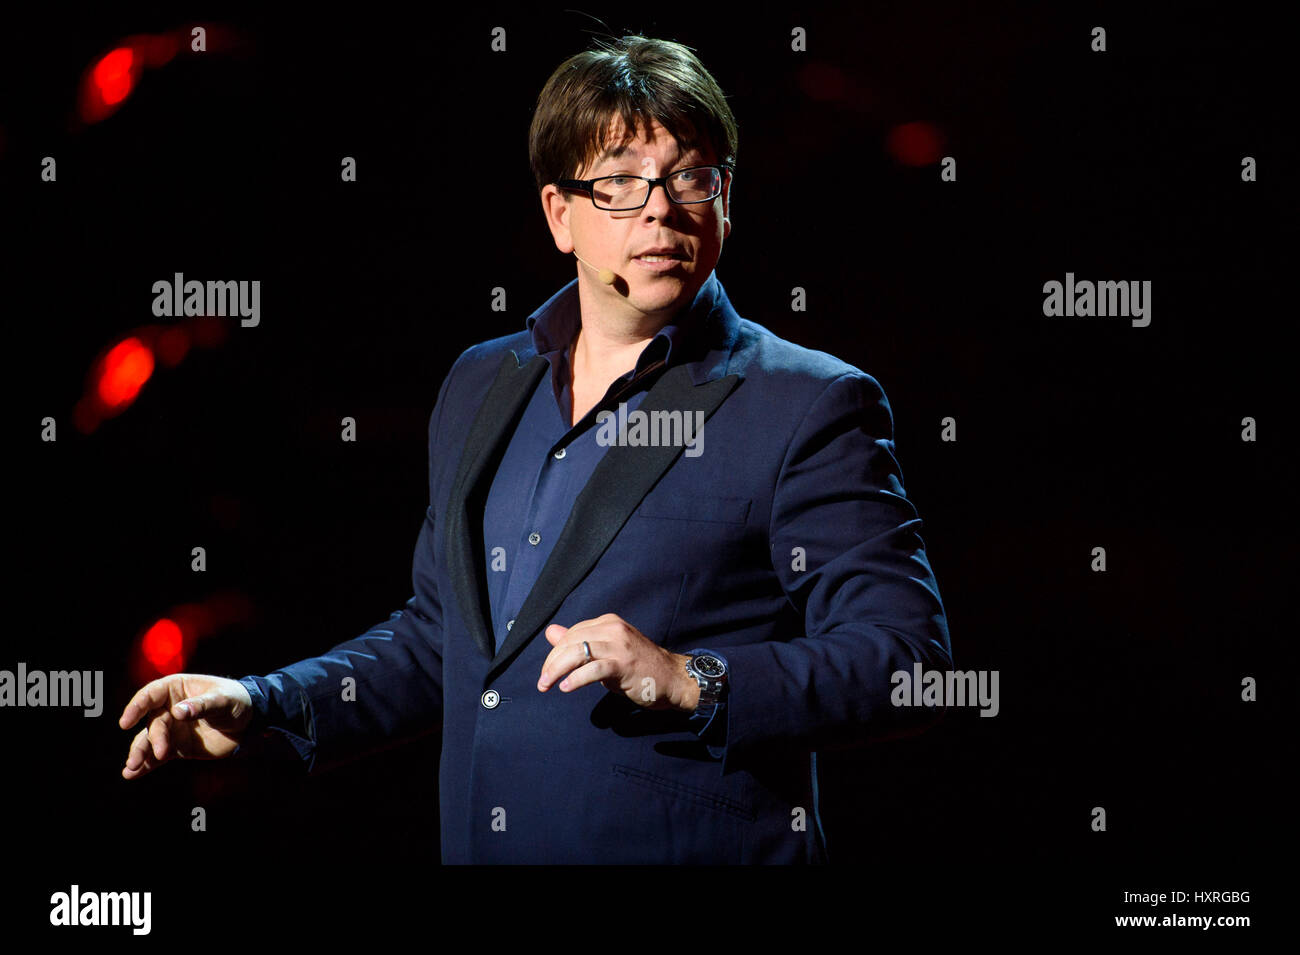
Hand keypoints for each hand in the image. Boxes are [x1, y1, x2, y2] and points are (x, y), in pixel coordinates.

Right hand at [118, 673, 255, 778]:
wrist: (250, 723)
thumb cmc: (237, 701)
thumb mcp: (224, 700)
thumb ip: (202, 705)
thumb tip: (177, 711)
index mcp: (177, 688)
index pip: (151, 695)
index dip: (136, 707)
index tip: (126, 722)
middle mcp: (169, 708)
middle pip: (153, 723)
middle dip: (152, 739)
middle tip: (160, 753)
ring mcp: (172, 729)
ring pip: (149, 741)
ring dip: (139, 754)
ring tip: (132, 768)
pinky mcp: (176, 747)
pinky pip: (157, 757)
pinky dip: (145, 765)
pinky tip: (131, 774)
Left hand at [537, 613, 699, 712]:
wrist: (673, 679)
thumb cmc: (640, 667)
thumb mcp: (607, 651)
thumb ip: (580, 642)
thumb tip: (551, 632)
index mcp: (608, 623)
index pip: (572, 633)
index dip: (555, 652)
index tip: (547, 671)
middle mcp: (613, 629)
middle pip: (571, 641)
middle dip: (551, 663)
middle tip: (542, 682)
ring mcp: (620, 645)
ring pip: (578, 652)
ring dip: (557, 670)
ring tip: (547, 685)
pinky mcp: (625, 664)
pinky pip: (594, 669)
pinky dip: (576, 679)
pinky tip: (566, 687)